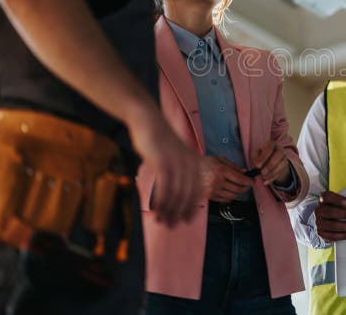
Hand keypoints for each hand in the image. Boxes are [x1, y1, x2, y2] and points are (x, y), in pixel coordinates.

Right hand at [128, 109, 200, 227]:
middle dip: (179, 213)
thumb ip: (178, 170)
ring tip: (161, 221)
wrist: (147, 120)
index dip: (192, 207)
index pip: (197, 190)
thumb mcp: (174, 154)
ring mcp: (176, 163)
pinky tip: (154, 209)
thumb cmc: (158, 139)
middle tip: (171, 225)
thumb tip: (176, 190)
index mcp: (193, 162)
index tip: (186, 220)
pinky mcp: (163, 162)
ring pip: (176, 194)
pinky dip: (160, 201)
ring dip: (168, 211)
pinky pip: (164, 188)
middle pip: (187, 196)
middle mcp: (188, 163)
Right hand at [200, 156, 253, 201]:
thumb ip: (233, 166)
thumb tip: (245, 172)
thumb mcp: (220, 159)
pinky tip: (231, 191)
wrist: (189, 171)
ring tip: (240, 188)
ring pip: (233, 196)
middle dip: (246, 187)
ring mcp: (213, 190)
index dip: (249, 181)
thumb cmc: (205, 163)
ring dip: (239, 193)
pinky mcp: (210, 196)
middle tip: (248, 184)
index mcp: (221, 170)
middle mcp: (218, 181)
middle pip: (238, 189)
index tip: (252, 181)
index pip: (240, 179)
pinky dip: (231, 197)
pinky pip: (225, 200)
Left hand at [251, 141, 291, 185]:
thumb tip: (257, 165)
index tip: (257, 166)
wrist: (270, 158)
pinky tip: (266, 182)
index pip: (269, 148)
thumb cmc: (260, 154)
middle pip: (278, 155)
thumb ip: (256, 157)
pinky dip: (272, 178)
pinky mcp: (285, 166)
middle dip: (270, 165)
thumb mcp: (256, 154)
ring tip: (263, 178)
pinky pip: (280, 172)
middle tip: (262, 173)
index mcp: (271, 144)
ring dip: (272, 172)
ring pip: (281, 164)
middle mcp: (280, 149)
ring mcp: (284, 157)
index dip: (264, 157)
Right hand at [315, 191, 345, 242]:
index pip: (327, 197)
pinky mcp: (322, 234)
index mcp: (323, 200)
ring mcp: (319, 223)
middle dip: (345, 214)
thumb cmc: (334, 209)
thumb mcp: (336, 202)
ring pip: (331, 226)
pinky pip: (332, 236)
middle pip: (329, 212)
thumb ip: (343, 202)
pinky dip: (344, 235)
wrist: (323, 220)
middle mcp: (319, 211)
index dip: (336, 199)